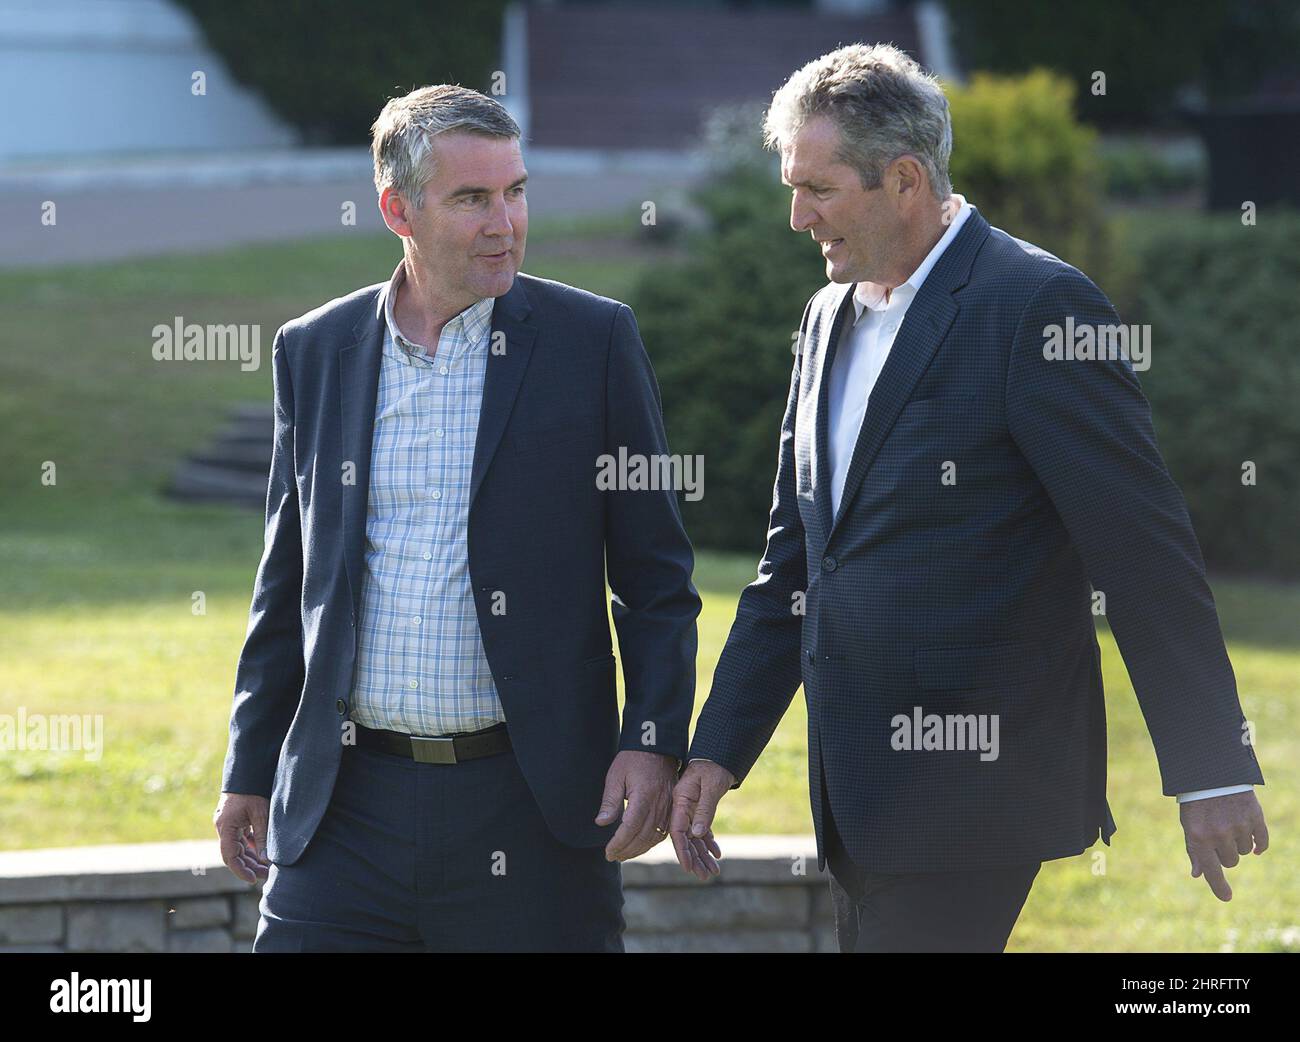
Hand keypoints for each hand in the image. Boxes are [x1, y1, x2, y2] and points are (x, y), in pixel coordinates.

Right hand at [214, 792, 271, 882]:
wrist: (247, 772)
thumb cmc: (253, 791)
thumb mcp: (260, 814)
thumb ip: (262, 837)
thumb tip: (266, 860)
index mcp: (226, 827)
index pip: (230, 856)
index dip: (240, 870)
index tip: (252, 880)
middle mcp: (224, 828)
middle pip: (235, 854)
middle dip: (249, 866)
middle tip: (266, 875)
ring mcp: (228, 825)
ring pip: (239, 847)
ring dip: (251, 857)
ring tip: (267, 868)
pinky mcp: (235, 821)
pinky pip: (242, 839)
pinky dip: (251, 846)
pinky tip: (263, 853)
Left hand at [595, 750, 676, 860]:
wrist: (657, 748)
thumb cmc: (633, 760)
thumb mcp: (616, 776)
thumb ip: (610, 801)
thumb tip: (601, 823)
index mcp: (644, 797)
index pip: (630, 828)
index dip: (618, 843)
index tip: (608, 852)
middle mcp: (659, 806)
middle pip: (642, 837)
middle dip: (626, 850)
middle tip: (612, 856)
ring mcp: (668, 808)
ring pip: (653, 838)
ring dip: (638, 850)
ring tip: (623, 854)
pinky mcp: (672, 809)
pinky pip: (663, 833)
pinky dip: (650, 843)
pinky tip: (640, 846)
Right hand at [669, 760, 731, 880]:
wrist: (717, 753)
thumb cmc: (713, 767)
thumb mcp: (710, 786)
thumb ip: (704, 810)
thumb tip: (697, 834)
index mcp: (680, 802)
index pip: (678, 832)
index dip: (683, 851)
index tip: (688, 868)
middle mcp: (683, 808)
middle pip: (687, 838)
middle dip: (695, 859)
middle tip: (705, 877)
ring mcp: (690, 809)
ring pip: (695, 836)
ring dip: (703, 854)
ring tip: (713, 871)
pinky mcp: (698, 808)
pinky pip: (702, 828)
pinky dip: (709, 841)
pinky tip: (716, 853)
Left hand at [1180, 790, 1268, 900]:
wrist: (1211, 772)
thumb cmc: (1196, 801)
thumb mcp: (1188, 824)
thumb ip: (1194, 849)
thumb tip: (1198, 874)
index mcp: (1199, 836)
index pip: (1211, 870)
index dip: (1219, 886)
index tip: (1227, 897)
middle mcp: (1219, 833)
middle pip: (1230, 861)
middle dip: (1225, 852)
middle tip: (1217, 834)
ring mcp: (1239, 825)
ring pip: (1244, 851)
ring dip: (1238, 843)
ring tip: (1228, 823)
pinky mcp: (1254, 816)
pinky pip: (1261, 842)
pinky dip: (1258, 844)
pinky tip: (1254, 843)